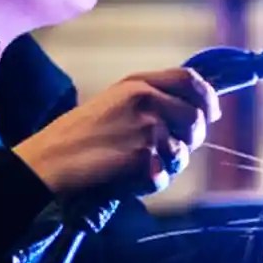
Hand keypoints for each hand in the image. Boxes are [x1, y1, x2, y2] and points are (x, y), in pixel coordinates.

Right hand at [14, 68, 220, 197]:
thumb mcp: (113, 100)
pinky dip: (149, 184)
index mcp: (138, 83)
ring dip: (169, 163)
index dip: (207, 96)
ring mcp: (147, 129)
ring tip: (140, 164)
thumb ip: (150, 97)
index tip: (211, 112)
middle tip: (172, 149)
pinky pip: (164, 177)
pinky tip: (126, 178)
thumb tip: (193, 109)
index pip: (189, 79)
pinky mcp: (143, 158)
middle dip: (192, 138)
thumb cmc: (78, 134)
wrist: (50, 159)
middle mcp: (147, 101)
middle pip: (196, 118)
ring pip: (183, 151)